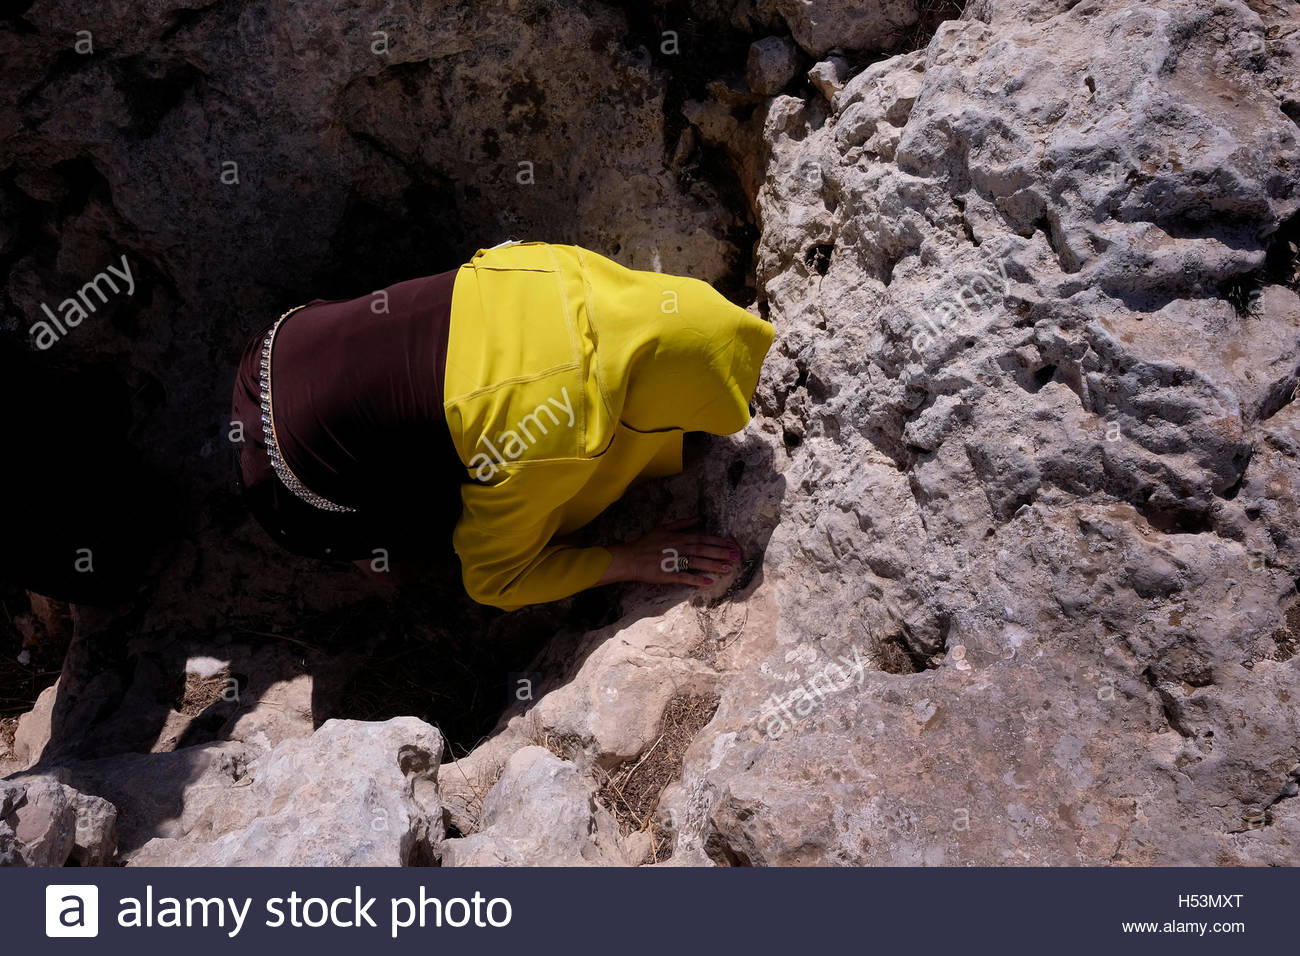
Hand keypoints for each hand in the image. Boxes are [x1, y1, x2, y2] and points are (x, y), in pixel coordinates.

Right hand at [598, 516, 739, 588]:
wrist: (629, 558)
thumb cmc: (646, 543)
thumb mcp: (664, 528)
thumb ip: (683, 523)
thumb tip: (700, 518)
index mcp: (678, 537)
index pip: (702, 538)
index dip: (718, 541)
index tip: (732, 544)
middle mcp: (678, 547)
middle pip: (703, 549)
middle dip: (721, 552)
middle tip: (736, 556)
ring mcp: (673, 561)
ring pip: (697, 562)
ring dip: (713, 565)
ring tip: (728, 568)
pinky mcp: (667, 574)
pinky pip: (684, 577)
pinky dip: (696, 579)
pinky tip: (709, 582)